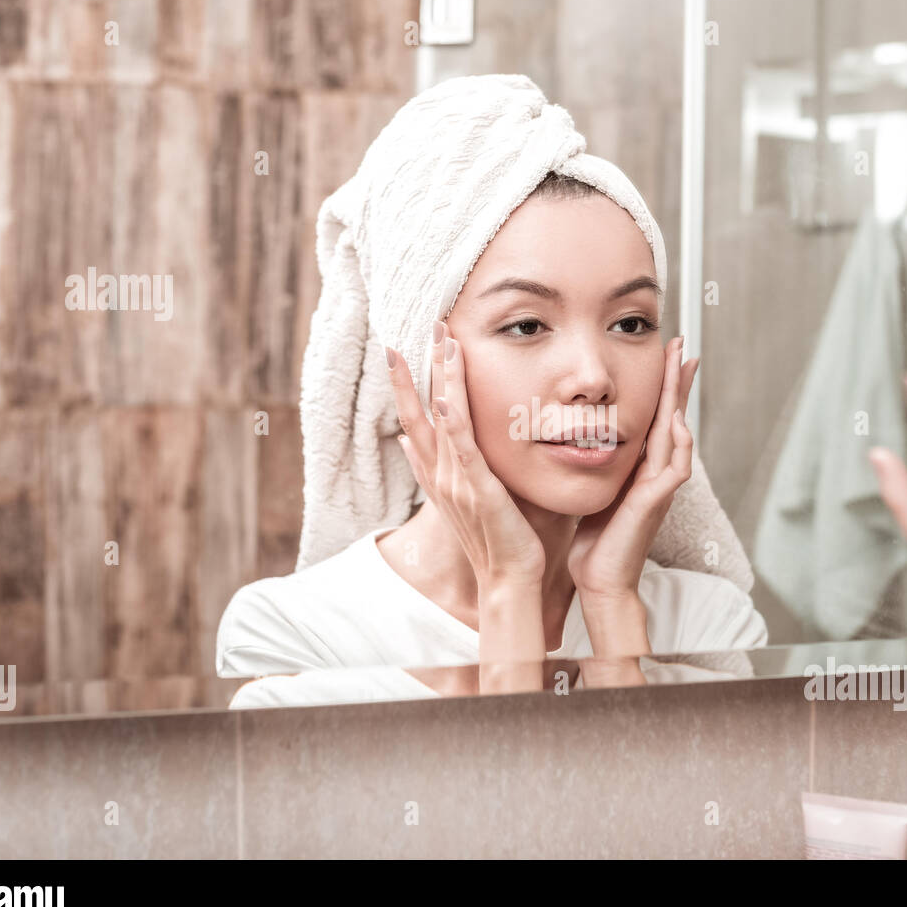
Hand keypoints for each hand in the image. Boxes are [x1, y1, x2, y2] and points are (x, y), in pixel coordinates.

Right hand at [387, 322, 545, 587]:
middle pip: (422, 412)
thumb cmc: (495, 541)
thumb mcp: (462, 498)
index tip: (398, 349)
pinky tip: (444, 396)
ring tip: (441, 341)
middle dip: (420, 367)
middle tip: (425, 326)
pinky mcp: (477, 490)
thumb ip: (435, 469)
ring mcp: (455, 482)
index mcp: (437, 475)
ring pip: (442, 420)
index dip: (405, 385)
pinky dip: (451, 422)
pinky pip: (461, 449)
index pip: (415, 421)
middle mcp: (440, 475)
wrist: (507, 580)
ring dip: (441, 378)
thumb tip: (406, 443)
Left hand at [566, 336, 698, 598]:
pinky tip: (677, 421)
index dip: (659, 386)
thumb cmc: (595, 540)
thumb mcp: (595, 489)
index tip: (662, 354)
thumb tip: (576, 439)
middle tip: (683, 346)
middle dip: (677, 380)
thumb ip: (596, 464)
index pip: (653, 416)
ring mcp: (659, 486)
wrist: (600, 579)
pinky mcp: (655, 503)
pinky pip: (675, 467)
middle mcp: (655, 472)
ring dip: (681, 399)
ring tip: (683, 367)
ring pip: (678, 432)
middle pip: (672, 415)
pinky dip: (679, 444)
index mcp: (639, 467)